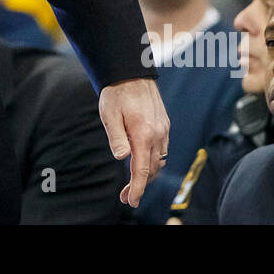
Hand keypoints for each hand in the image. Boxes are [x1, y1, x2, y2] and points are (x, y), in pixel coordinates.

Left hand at [99, 77, 169, 207]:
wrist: (131, 72)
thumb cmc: (116, 93)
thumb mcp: (109, 114)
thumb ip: (116, 137)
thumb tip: (122, 158)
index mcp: (143, 133)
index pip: (142, 169)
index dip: (137, 188)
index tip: (131, 201)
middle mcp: (158, 134)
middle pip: (153, 168)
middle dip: (141, 185)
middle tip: (126, 197)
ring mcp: (163, 129)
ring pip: (159, 160)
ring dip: (148, 174)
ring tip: (134, 183)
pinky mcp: (164, 124)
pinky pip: (162, 149)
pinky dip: (154, 161)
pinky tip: (144, 162)